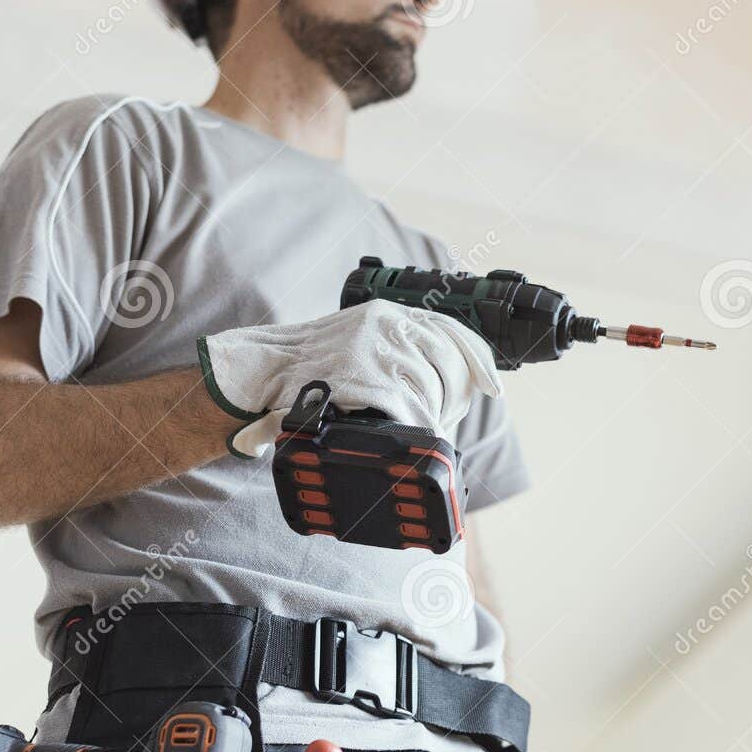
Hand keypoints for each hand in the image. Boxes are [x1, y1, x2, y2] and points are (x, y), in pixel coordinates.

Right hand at [198, 300, 501, 457]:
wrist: (258, 377)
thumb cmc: (309, 372)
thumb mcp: (358, 346)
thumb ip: (399, 353)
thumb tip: (448, 381)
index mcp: (387, 314)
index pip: (452, 329)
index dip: (478, 361)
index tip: (493, 387)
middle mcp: (385, 323)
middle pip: (448, 364)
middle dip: (453, 399)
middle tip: (440, 421)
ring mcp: (372, 349)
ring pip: (432, 389)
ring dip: (433, 418)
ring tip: (418, 431)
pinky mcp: (362, 378)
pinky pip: (409, 409)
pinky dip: (416, 429)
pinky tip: (411, 437)